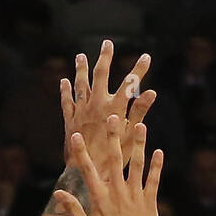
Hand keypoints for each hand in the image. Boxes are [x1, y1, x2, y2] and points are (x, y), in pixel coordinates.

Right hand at [55, 116, 162, 215]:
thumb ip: (72, 210)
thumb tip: (57, 194)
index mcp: (99, 199)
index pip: (87, 170)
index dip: (81, 152)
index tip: (75, 136)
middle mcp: (117, 193)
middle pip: (115, 160)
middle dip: (113, 137)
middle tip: (113, 117)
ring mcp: (135, 197)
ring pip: (137, 165)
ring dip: (139, 144)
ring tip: (140, 126)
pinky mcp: (150, 204)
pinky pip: (154, 181)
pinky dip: (156, 166)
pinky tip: (159, 152)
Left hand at [60, 40, 154, 162]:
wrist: (87, 171)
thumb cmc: (113, 157)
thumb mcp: (131, 136)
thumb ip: (139, 112)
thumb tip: (151, 92)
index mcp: (114, 108)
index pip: (130, 83)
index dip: (139, 69)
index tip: (147, 56)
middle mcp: (96, 105)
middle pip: (100, 74)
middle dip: (105, 57)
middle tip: (107, 43)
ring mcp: (81, 111)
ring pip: (80, 84)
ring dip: (81, 68)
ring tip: (80, 56)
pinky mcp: (70, 120)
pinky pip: (67, 101)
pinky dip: (65, 90)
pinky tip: (64, 81)